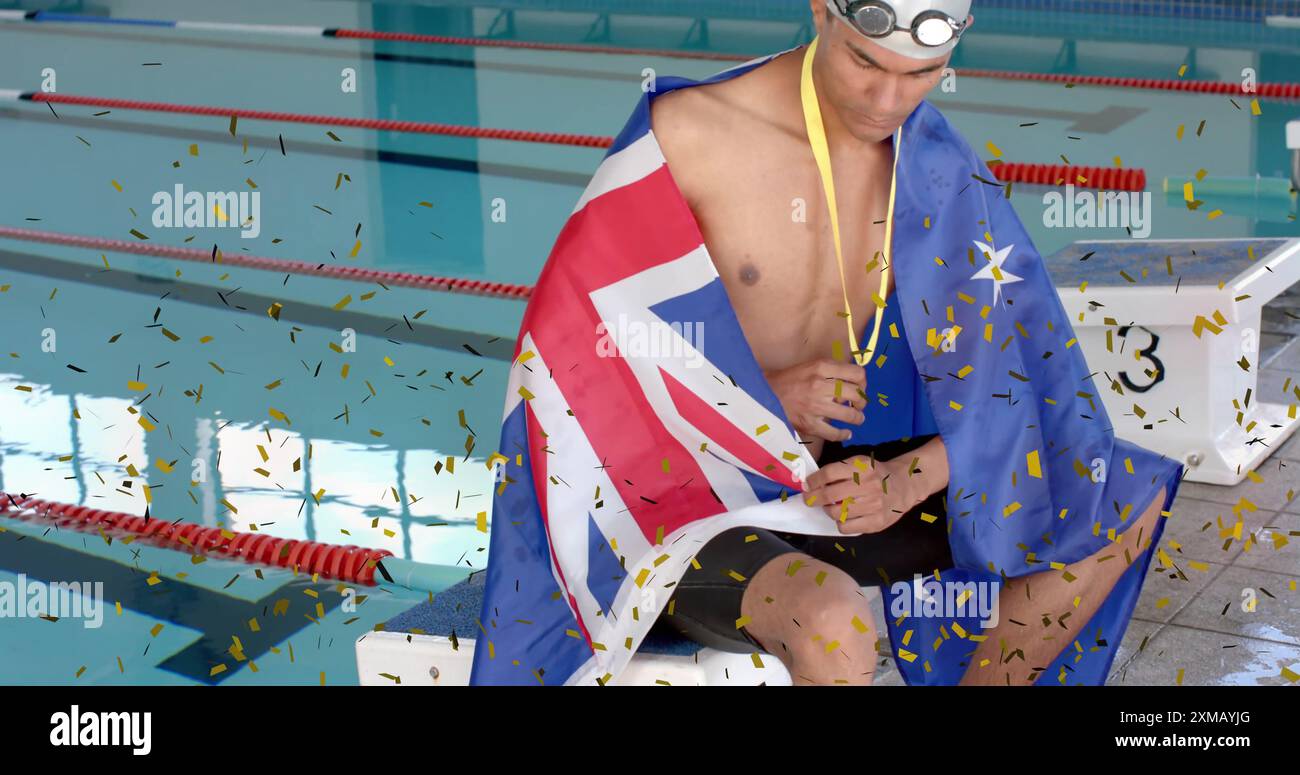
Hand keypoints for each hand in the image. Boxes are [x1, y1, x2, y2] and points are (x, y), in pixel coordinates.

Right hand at [765, 359, 865, 442]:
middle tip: (859, 404)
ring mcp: (815, 406)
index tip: (860, 387)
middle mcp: (820, 385)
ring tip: (857, 418)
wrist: (763, 394)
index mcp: (821, 367)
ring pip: (850, 414)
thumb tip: (854, 379)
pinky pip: (834, 433)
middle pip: (857, 393)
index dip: (863, 381)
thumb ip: (831, 371)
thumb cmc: (788, 380)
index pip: (857, 373)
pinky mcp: (809, 424)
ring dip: (858, 418)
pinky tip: (846, 433)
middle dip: (862, 401)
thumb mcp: (809, 366)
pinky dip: (843, 434)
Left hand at [803, 454, 927, 534]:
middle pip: (830, 494)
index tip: (807, 485)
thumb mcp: (860, 463)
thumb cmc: (876, 474)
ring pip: (836, 513)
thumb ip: (838, 470)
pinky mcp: (876, 523)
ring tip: (831, 506)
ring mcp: (874, 505)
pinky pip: (846, 528)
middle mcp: (869, 485)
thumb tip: (810, 483)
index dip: (814, 480)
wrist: (904, 486)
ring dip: (828, 510)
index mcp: (863, 467)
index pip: (829, 473)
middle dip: (814, 498)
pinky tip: (844, 517)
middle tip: (810, 499)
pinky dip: (840, 523)